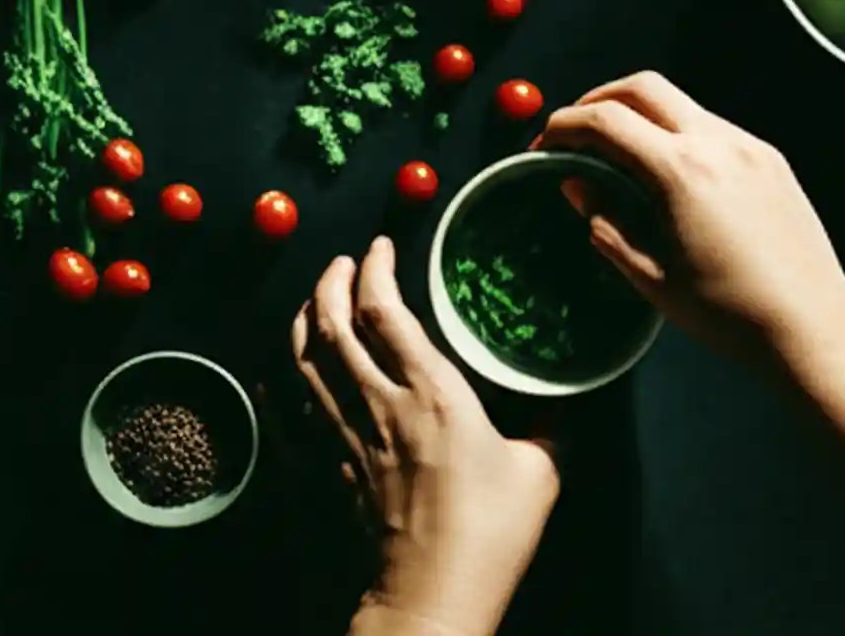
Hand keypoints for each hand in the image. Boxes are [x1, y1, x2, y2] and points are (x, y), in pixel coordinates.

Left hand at [292, 237, 558, 635]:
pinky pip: (290, 414)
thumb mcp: (541, 471)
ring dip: (304, 319)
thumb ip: (549, 424)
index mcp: (433, 393)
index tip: (381, 247)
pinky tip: (281, 372)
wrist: (430, 597)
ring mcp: (343, 438)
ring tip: (314, 299)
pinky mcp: (325, 471)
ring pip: (304, 360)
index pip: (386, 310)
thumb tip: (563, 398)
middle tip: (342, 261)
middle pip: (332, 323)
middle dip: (331, 280)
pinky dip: (283, 383)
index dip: (377, 269)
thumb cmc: (490, 536)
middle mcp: (378, 404)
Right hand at [541, 71, 844, 377]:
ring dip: (640, 115)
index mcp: (682, 172)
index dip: (566, 124)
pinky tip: (666, 173)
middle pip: (645, 87)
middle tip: (574, 131)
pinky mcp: (771, 160)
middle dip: (600, 99)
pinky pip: (712, 127)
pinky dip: (676, 133)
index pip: (608, 120)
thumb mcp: (652, 277)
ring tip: (617, 155)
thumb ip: (608, 225)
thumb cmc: (727, 314)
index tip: (544, 144)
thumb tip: (576, 186)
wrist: (812, 327)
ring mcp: (750, 147)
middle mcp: (719, 143)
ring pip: (681, 104)